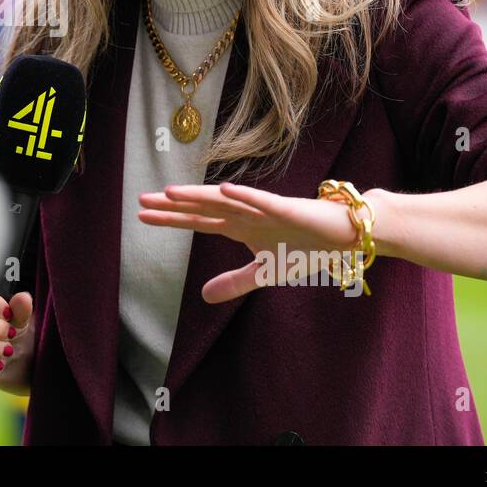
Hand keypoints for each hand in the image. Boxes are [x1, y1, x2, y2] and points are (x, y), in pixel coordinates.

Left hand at [138, 182, 358, 302]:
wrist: (345, 236)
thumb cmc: (305, 247)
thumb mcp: (265, 272)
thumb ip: (235, 281)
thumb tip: (203, 296)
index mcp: (239, 226)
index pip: (197, 221)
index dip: (171, 219)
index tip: (142, 215)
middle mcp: (246, 213)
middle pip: (203, 207)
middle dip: (173, 204)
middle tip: (140, 199)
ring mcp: (265, 209)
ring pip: (225, 201)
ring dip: (198, 196)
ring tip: (170, 192)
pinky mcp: (289, 209)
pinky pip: (264, 202)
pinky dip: (246, 196)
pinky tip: (225, 191)